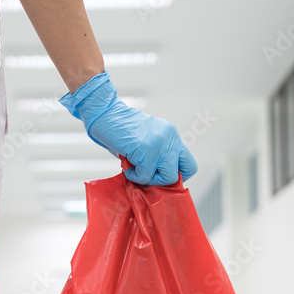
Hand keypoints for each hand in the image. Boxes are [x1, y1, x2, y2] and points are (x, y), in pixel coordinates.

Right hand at [59, 71, 197, 185]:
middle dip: (161, 180)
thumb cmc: (120, 129)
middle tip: (146, 173)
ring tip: (134, 167)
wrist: (104, 113)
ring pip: (166, 178)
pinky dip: (133, 175)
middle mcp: (170, 139)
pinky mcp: (146, 150)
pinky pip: (145, 176)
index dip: (175, 175)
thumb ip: (157, 157)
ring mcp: (159, 144)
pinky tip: (126, 163)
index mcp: (172, 135)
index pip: (189, 164)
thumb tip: (158, 180)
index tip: (159, 174)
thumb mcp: (147, 140)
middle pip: (179, 174)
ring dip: (148, 179)